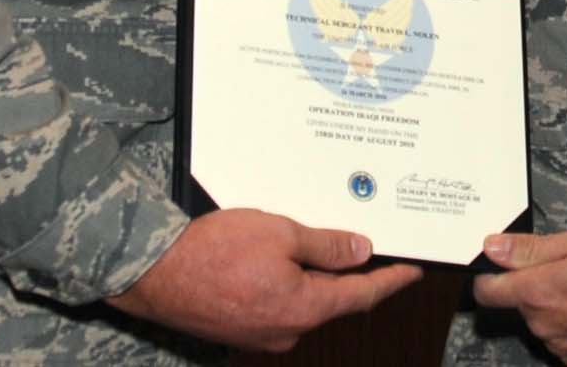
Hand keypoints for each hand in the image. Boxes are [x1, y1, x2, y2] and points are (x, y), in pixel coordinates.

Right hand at [108, 208, 421, 351]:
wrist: (153, 272)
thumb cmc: (214, 250)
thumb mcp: (280, 233)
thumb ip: (326, 245)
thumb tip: (362, 250)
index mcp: (305, 308)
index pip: (362, 295)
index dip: (390, 280)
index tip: (413, 270)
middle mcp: (288, 330)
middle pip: (332, 299)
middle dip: (349, 272)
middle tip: (368, 242)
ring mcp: (262, 334)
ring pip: (302, 300)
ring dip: (311, 275)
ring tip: (315, 241)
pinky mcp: (240, 328)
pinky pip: (275, 303)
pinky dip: (285, 282)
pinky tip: (276, 259)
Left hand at [471, 229, 566, 366]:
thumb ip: (528, 249)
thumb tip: (492, 247)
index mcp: (536, 291)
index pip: (487, 291)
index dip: (490, 278)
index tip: (502, 269)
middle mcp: (542, 323)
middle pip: (517, 305)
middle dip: (531, 288)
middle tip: (562, 271)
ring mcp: (559, 344)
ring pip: (539, 322)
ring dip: (550, 308)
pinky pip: (559, 340)